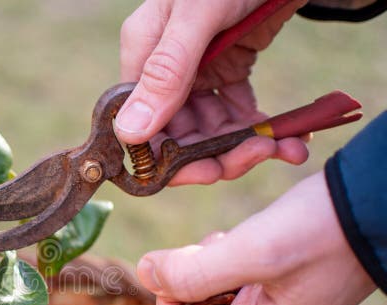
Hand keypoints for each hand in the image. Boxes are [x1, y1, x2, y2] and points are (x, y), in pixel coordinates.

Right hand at [115, 0, 309, 185]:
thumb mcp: (197, 18)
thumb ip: (165, 73)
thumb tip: (130, 133)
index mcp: (142, 55)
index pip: (141, 122)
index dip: (166, 157)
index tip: (205, 173)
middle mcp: (164, 68)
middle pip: (177, 133)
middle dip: (216, 153)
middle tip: (255, 157)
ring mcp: (196, 71)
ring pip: (209, 128)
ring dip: (245, 144)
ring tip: (285, 147)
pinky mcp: (228, 68)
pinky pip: (237, 110)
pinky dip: (259, 127)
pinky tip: (287, 137)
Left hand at [135, 171, 375, 304]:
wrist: (378, 202)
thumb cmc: (322, 231)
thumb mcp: (251, 252)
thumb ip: (193, 271)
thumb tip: (143, 274)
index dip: (170, 299)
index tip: (181, 261)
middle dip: (195, 274)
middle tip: (222, 244)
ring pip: (213, 289)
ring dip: (213, 259)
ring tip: (241, 237)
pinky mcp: (282, 285)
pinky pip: (236, 275)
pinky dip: (232, 253)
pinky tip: (253, 234)